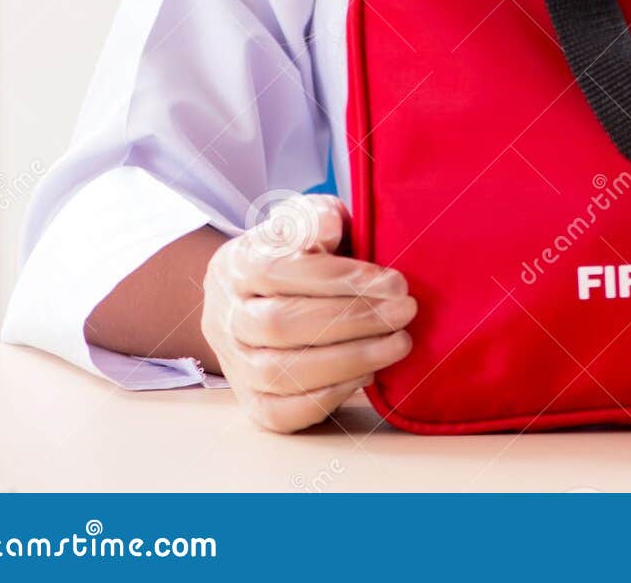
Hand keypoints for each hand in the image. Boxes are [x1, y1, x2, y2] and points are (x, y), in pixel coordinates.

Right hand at [200, 192, 416, 432]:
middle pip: (280, 325)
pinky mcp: (250, 401)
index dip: (339, 279)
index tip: (393, 282)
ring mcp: (234, 364)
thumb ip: (315, 218)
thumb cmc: (296, 251)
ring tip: (398, 344)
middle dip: (352, 320)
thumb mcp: (306, 219)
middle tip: (405, 311)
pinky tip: (367, 375)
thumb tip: (328, 230)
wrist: (260, 295)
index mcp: (236, 265)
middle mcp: (225, 317)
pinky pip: (280, 413)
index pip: (280, 271)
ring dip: (348, 361)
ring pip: (280, 373)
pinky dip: (326, 398)